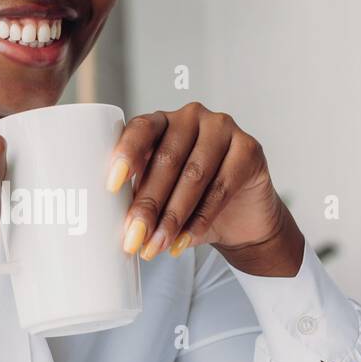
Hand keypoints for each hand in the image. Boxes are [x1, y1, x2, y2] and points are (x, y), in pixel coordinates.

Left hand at [106, 103, 304, 276]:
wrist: (240, 218)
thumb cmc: (193, 202)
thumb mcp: (161, 198)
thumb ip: (142, 200)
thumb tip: (122, 227)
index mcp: (162, 122)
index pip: (141, 129)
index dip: (126, 154)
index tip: (112, 183)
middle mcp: (191, 118)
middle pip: (167, 159)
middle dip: (148, 204)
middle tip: (135, 235)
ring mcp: (223, 128)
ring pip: (194, 175)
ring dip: (173, 216)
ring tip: (158, 244)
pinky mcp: (248, 149)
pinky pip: (222, 186)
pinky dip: (201, 218)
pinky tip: (186, 238)